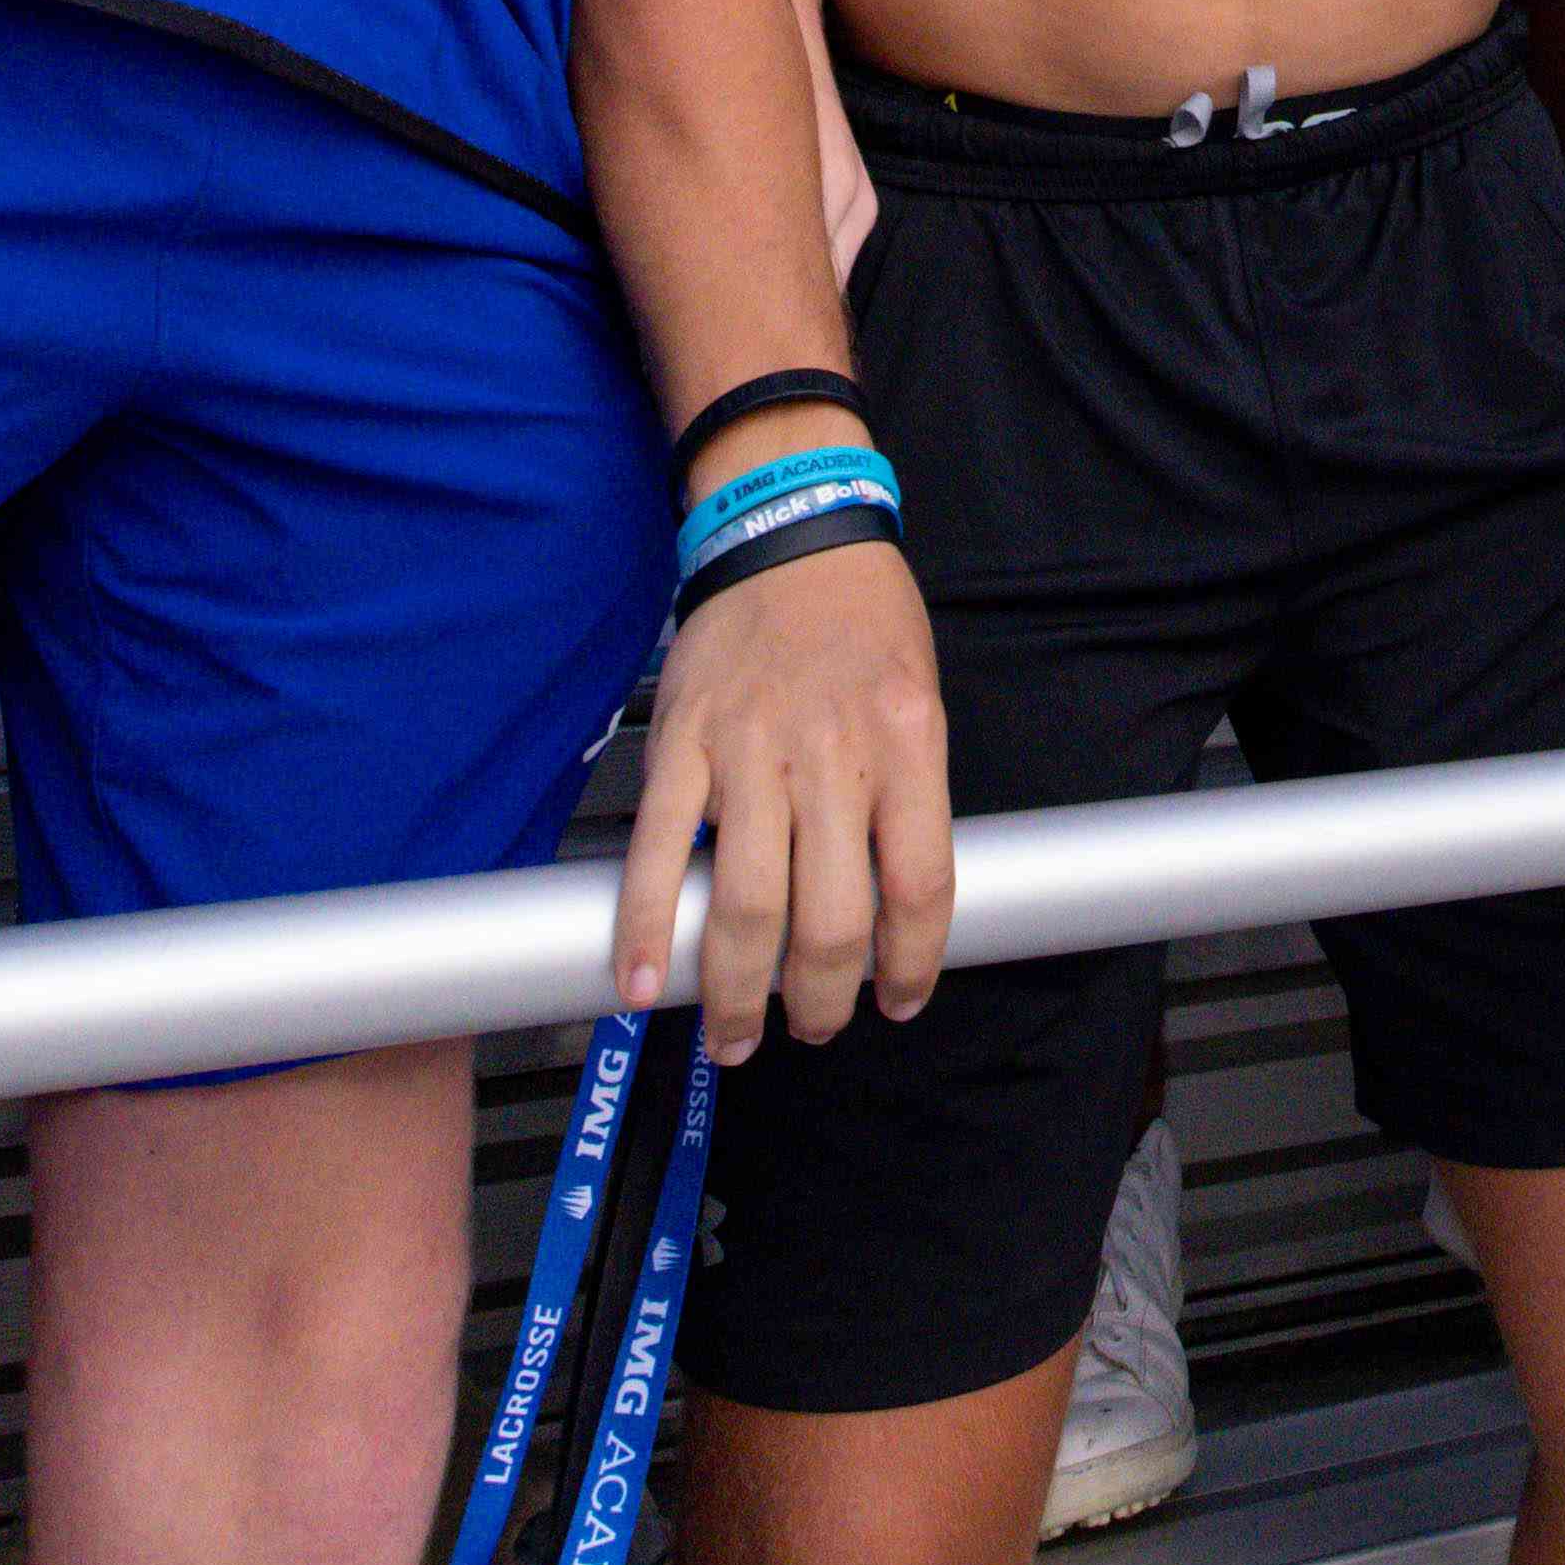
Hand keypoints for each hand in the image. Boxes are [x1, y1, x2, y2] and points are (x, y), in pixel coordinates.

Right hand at [614, 533, 952, 1063]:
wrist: (789, 530)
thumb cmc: (864, 621)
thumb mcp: (918, 700)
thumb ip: (907, 795)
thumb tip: (888, 906)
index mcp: (907, 743)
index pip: (921, 885)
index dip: (911, 964)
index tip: (898, 1001)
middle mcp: (832, 754)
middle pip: (831, 917)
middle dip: (820, 998)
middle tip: (811, 1028)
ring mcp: (751, 751)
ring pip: (748, 903)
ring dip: (738, 991)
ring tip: (736, 1034)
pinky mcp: (685, 743)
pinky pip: (663, 850)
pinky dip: (648, 926)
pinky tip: (643, 982)